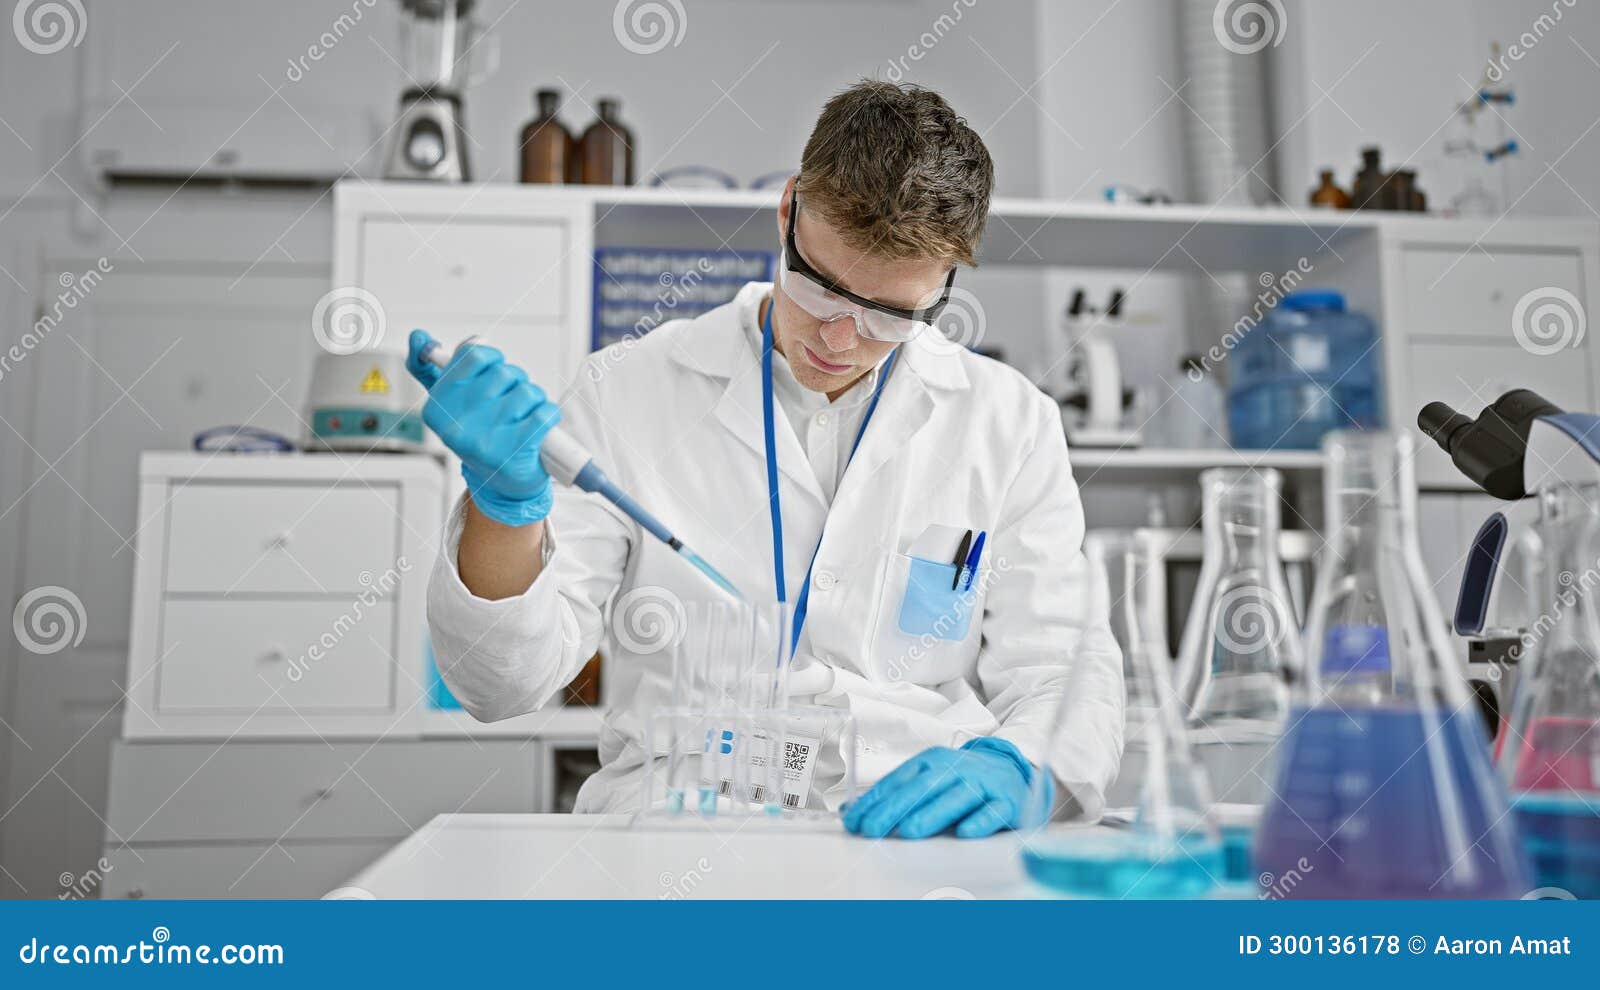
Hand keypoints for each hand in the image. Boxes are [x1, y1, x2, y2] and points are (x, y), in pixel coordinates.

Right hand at [407, 330, 561, 526]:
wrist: (502, 483)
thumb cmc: (479, 435)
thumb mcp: (450, 403)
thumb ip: (430, 369)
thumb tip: (419, 337)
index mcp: (438, 407)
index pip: (475, 355)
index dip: (493, 360)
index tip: (493, 375)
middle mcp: (457, 425)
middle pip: (505, 373)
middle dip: (515, 383)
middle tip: (510, 405)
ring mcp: (485, 440)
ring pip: (528, 392)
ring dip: (534, 401)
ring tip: (524, 418)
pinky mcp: (515, 452)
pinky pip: (544, 413)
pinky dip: (549, 415)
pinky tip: (539, 427)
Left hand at [842, 738, 1049, 838]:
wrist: (1011, 771)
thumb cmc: (962, 781)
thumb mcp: (927, 781)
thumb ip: (893, 797)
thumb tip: (851, 812)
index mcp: (932, 761)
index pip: (899, 780)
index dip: (875, 801)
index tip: (855, 821)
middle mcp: (956, 768)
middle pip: (923, 787)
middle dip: (895, 809)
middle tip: (873, 829)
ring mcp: (982, 783)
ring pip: (956, 798)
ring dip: (932, 814)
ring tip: (909, 831)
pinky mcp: (1006, 800)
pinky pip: (993, 811)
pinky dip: (980, 821)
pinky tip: (965, 833)